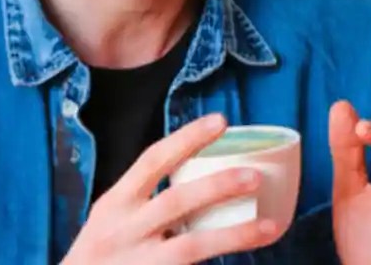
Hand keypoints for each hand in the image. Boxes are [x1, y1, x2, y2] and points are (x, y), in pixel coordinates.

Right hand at [62, 114, 280, 264]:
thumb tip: (204, 175)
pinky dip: (221, 263)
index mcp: (114, 204)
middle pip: (175, 201)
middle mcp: (121, 231)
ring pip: (191, 245)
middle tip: (256, 176)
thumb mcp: (111, 221)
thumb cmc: (101, 255)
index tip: (221, 120)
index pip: (152, 160)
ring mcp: (136, 263)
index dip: (188, 138)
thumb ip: (146, 200)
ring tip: (269, 226)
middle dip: (218, 186)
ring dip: (234, 235)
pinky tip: (250, 255)